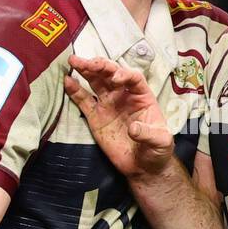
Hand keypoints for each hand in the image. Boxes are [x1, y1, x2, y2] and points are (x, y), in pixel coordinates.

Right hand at [65, 55, 174, 177]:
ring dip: (86, 71)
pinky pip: (84, 100)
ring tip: (74, 61)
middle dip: (100, 66)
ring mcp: (108, 105)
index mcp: (142, 97)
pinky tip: (67, 80)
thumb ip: (149, 134)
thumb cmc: (157, 151)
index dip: (124, 74)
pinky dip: (75, 90)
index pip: (133, 78)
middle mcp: (124, 96)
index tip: (116, 78)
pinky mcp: (96, 117)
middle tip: (87, 62)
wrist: (143, 167)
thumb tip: (133, 129)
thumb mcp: (160, 142)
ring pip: (96, 82)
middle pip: (111, 75)